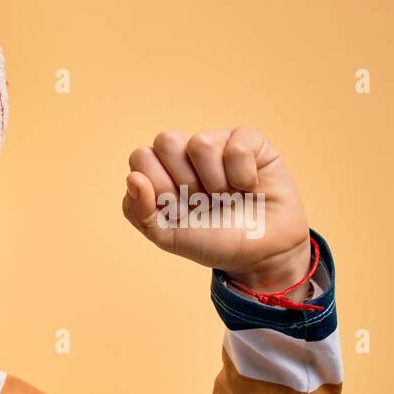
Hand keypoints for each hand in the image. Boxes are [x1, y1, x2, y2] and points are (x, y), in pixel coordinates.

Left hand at [121, 126, 312, 293]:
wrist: (260, 253)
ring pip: (201, 143)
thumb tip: (133, 178)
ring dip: (214, 181)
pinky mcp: (250, 140)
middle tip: (200, 201)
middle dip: (183, 180)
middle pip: (166, 140)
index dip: (158, 186)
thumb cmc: (212, 241)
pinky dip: (242, 176)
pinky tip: (248, 187)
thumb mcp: (167, 236)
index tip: (177, 211)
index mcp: (161, 171)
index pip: (141, 157)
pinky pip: (238, 146)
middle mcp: (186, 154)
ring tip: (226, 196)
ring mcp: (218, 143)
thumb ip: (138, 211)